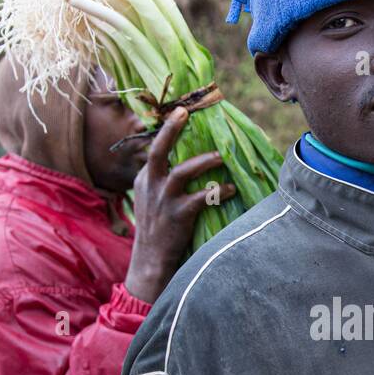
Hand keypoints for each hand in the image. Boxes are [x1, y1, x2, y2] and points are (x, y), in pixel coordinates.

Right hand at [125, 108, 235, 303]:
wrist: (150, 262)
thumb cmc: (157, 231)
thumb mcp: (150, 202)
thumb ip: (161, 182)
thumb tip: (183, 164)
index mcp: (144, 180)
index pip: (154, 149)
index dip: (167, 130)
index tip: (180, 112)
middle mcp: (151, 186)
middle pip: (158, 151)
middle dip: (170, 129)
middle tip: (184, 111)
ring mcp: (164, 200)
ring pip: (182, 171)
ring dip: (204, 161)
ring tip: (220, 156)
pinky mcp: (178, 215)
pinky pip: (201, 197)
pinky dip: (217, 191)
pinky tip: (229, 188)